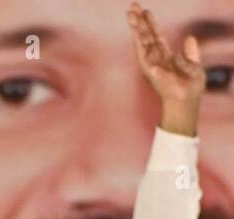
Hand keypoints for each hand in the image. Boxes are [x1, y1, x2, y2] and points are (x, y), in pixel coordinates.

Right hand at [128, 3, 203, 133]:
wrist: (187, 100)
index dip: (151, 24)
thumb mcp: (194, 65)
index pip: (156, 37)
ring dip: (137, 28)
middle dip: (139, 21)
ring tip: (131, 14)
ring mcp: (151, 64)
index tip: (146, 11)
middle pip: (146, 36)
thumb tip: (189, 37)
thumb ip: (190, 52)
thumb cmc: (190, 88)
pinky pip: (144, 54)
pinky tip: (137, 32)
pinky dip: (141, 43)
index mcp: (165, 56)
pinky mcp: (151, 70)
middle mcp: (155, 58)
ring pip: (142, 41)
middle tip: (133, 6)